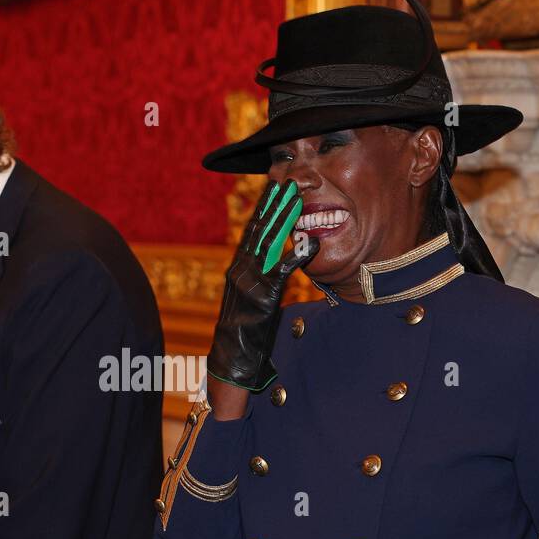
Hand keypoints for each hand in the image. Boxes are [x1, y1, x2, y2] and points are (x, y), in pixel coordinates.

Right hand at [206, 179, 317, 391]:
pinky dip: (294, 256)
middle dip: (273, 204)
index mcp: (238, 268)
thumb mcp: (255, 298)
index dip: (264, 208)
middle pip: (259, 230)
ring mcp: (249, 282)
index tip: (275, 186)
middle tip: (287, 180)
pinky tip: (308, 242)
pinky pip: (280, 273)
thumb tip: (281, 260)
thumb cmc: (245, 331)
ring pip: (267, 244)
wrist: (231, 358)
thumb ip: (266, 277)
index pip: (253, 231)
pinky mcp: (261, 298)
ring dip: (283, 219)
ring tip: (296, 199)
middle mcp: (240, 270)